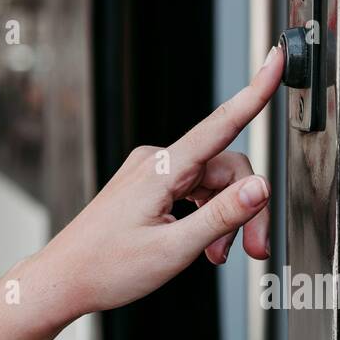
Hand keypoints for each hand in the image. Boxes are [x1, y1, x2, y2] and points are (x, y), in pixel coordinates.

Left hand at [45, 45, 282, 316]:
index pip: (222, 123)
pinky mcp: (150, 186)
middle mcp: (158, 162)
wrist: (63, 280)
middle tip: (253, 250)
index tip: (276, 59)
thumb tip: (260, 187)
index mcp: (162, 169)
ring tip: (217, 256)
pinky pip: (194, 193)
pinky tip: (203, 245)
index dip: (256, 92)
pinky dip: (206, 218)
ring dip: (225, 220)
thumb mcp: (174, 249)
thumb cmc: (107, 268)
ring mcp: (153, 173)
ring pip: (213, 185)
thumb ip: (222, 216)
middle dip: (246, 209)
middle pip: (227, 172)